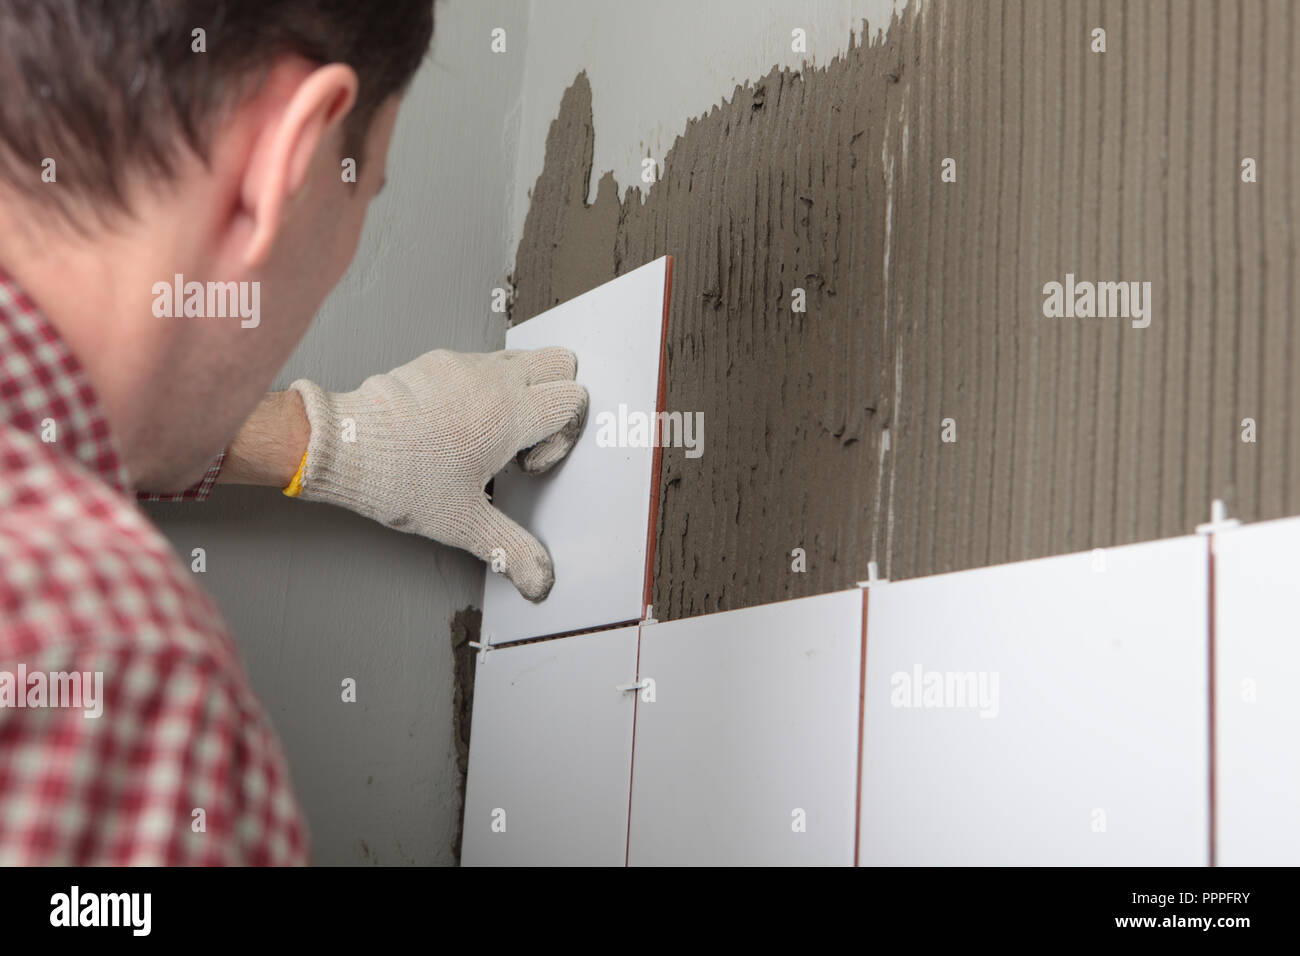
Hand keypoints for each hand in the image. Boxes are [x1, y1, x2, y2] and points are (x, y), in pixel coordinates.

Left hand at [287, 347, 586, 599]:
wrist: (345, 447)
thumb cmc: (399, 478)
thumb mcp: (464, 523)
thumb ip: (511, 550)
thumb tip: (539, 577)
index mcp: (510, 415)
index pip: (573, 400)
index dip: (563, 436)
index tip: (528, 464)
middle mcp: (493, 380)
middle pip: (560, 363)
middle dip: (556, 397)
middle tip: (526, 437)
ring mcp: (464, 364)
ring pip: (520, 358)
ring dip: (520, 392)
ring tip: (487, 435)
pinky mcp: (436, 361)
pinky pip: (479, 362)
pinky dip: (482, 387)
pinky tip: (454, 425)